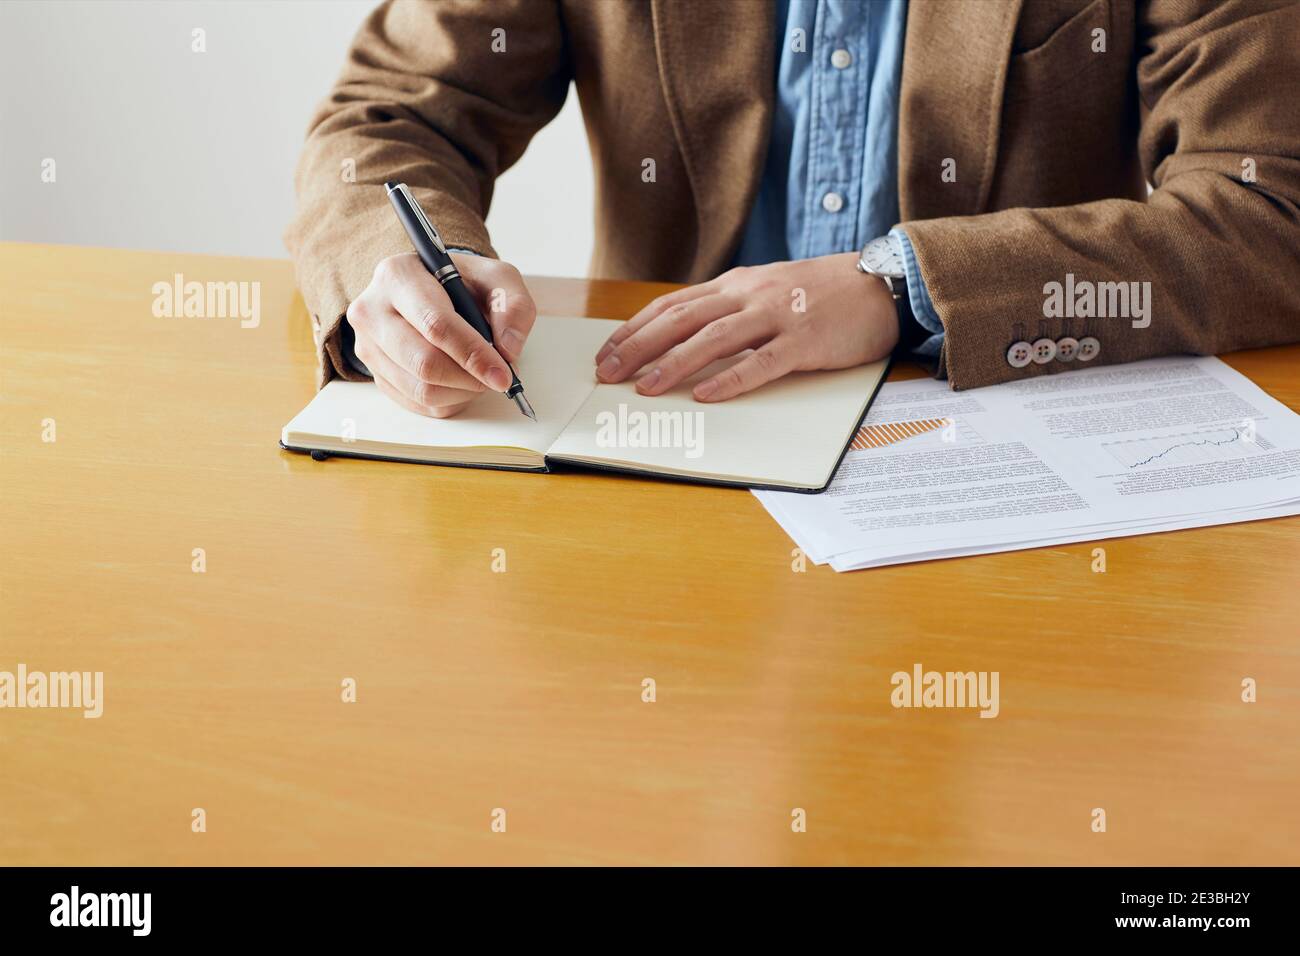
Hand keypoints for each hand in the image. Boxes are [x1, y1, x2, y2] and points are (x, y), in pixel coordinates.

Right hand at [347, 252, 536, 417]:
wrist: (432, 289)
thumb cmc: (462, 283)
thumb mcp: (497, 279)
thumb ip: (513, 306)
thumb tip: (507, 349)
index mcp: (399, 275)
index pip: (435, 324)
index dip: (473, 354)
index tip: (502, 375)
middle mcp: (372, 310)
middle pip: (423, 362)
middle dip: (469, 378)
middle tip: (497, 379)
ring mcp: (367, 344)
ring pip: (420, 389)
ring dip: (461, 392)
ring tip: (480, 376)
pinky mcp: (375, 372)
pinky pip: (416, 403)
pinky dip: (449, 400)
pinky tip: (462, 382)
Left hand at [594, 252, 898, 400]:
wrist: (881, 283)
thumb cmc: (822, 295)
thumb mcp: (767, 292)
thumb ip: (730, 310)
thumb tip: (683, 338)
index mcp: (736, 285)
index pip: (673, 306)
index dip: (635, 330)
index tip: (606, 353)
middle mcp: (749, 295)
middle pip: (682, 320)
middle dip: (639, 347)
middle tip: (607, 373)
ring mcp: (778, 315)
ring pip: (715, 338)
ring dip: (676, 364)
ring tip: (646, 388)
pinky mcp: (805, 340)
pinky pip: (763, 361)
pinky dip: (732, 378)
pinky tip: (707, 394)